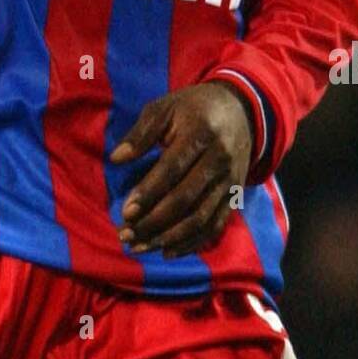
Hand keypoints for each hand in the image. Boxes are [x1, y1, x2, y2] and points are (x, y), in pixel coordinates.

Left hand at [109, 80, 254, 258]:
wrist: (241, 110)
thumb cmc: (194, 108)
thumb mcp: (165, 107)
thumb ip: (141, 133)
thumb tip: (116, 159)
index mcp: (201, 133)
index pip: (172, 169)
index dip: (149, 192)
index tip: (126, 212)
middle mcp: (220, 159)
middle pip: (186, 199)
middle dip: (154, 221)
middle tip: (127, 235)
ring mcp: (231, 180)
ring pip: (201, 218)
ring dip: (169, 238)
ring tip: (141, 247)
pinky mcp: (235, 195)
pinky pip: (215, 225)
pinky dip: (192, 242)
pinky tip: (168, 251)